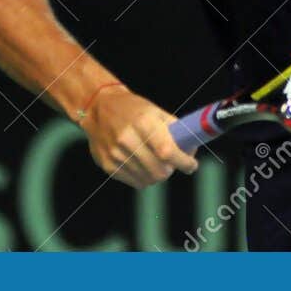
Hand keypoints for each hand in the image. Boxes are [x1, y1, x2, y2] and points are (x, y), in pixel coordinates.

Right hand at [80, 86, 198, 187]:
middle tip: (173, 163)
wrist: (99, 107)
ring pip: (149, 180)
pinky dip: (145, 178)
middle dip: (171, 170)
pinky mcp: (108, 165)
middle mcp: (127, 138)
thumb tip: (191, 150)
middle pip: (159, 170)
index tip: (191, 165)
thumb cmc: (134, 109)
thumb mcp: (156, 112)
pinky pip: (135, 182)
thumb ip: (175, 130)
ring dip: (158, 175)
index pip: (167, 151)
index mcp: (143, 122)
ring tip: (157, 162)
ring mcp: (116, 154)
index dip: (183, 162)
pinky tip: (144, 166)